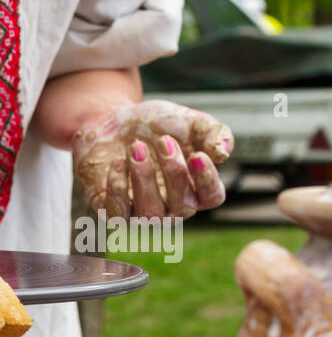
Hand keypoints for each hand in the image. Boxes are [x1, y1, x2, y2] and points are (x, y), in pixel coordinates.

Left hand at [72, 100, 232, 218]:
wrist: (114, 122)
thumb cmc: (157, 126)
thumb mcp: (190, 122)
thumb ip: (213, 134)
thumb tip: (223, 153)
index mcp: (197, 188)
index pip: (212, 197)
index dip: (207, 180)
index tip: (197, 155)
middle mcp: (173, 208)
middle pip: (183, 205)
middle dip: (174, 172)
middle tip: (163, 140)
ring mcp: (143, 214)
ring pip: (150, 213)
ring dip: (144, 179)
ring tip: (136, 147)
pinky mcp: (114, 212)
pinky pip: (118, 214)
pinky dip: (118, 188)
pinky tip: (117, 163)